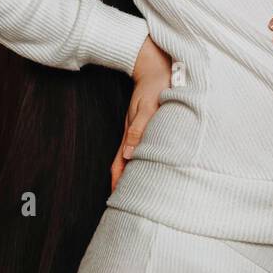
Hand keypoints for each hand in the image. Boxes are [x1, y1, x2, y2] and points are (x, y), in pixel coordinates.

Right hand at [111, 35, 171, 193]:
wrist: (154, 66)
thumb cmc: (155, 86)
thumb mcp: (147, 107)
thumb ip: (140, 129)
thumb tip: (129, 155)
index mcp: (132, 134)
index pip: (120, 165)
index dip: (118, 183)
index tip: (117, 201)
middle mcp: (132, 136)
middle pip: (123, 166)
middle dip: (122, 185)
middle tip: (125, 206)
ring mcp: (136, 132)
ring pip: (130, 159)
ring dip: (129, 175)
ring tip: (133, 194)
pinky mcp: (141, 126)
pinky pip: (137, 149)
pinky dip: (136, 162)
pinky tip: (141, 168)